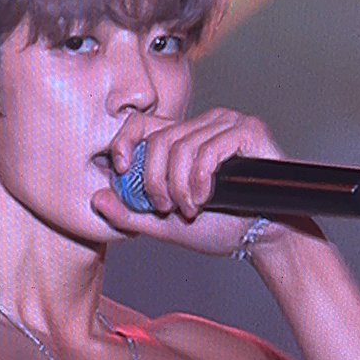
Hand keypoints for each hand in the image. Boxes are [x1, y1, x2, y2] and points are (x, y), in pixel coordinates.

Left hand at [91, 107, 296, 256]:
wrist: (264, 238)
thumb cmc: (222, 227)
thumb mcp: (166, 224)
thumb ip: (131, 213)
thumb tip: (96, 199)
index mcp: (183, 138)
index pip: (141, 122)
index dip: (123, 141)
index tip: (120, 168)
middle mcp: (203, 123)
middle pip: (158, 140)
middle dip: (155, 182)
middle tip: (168, 207)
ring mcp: (227, 123)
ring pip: (181, 147)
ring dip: (180, 187)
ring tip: (191, 208)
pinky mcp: (248, 130)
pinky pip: (209, 149)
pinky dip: (201, 180)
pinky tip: (206, 197)